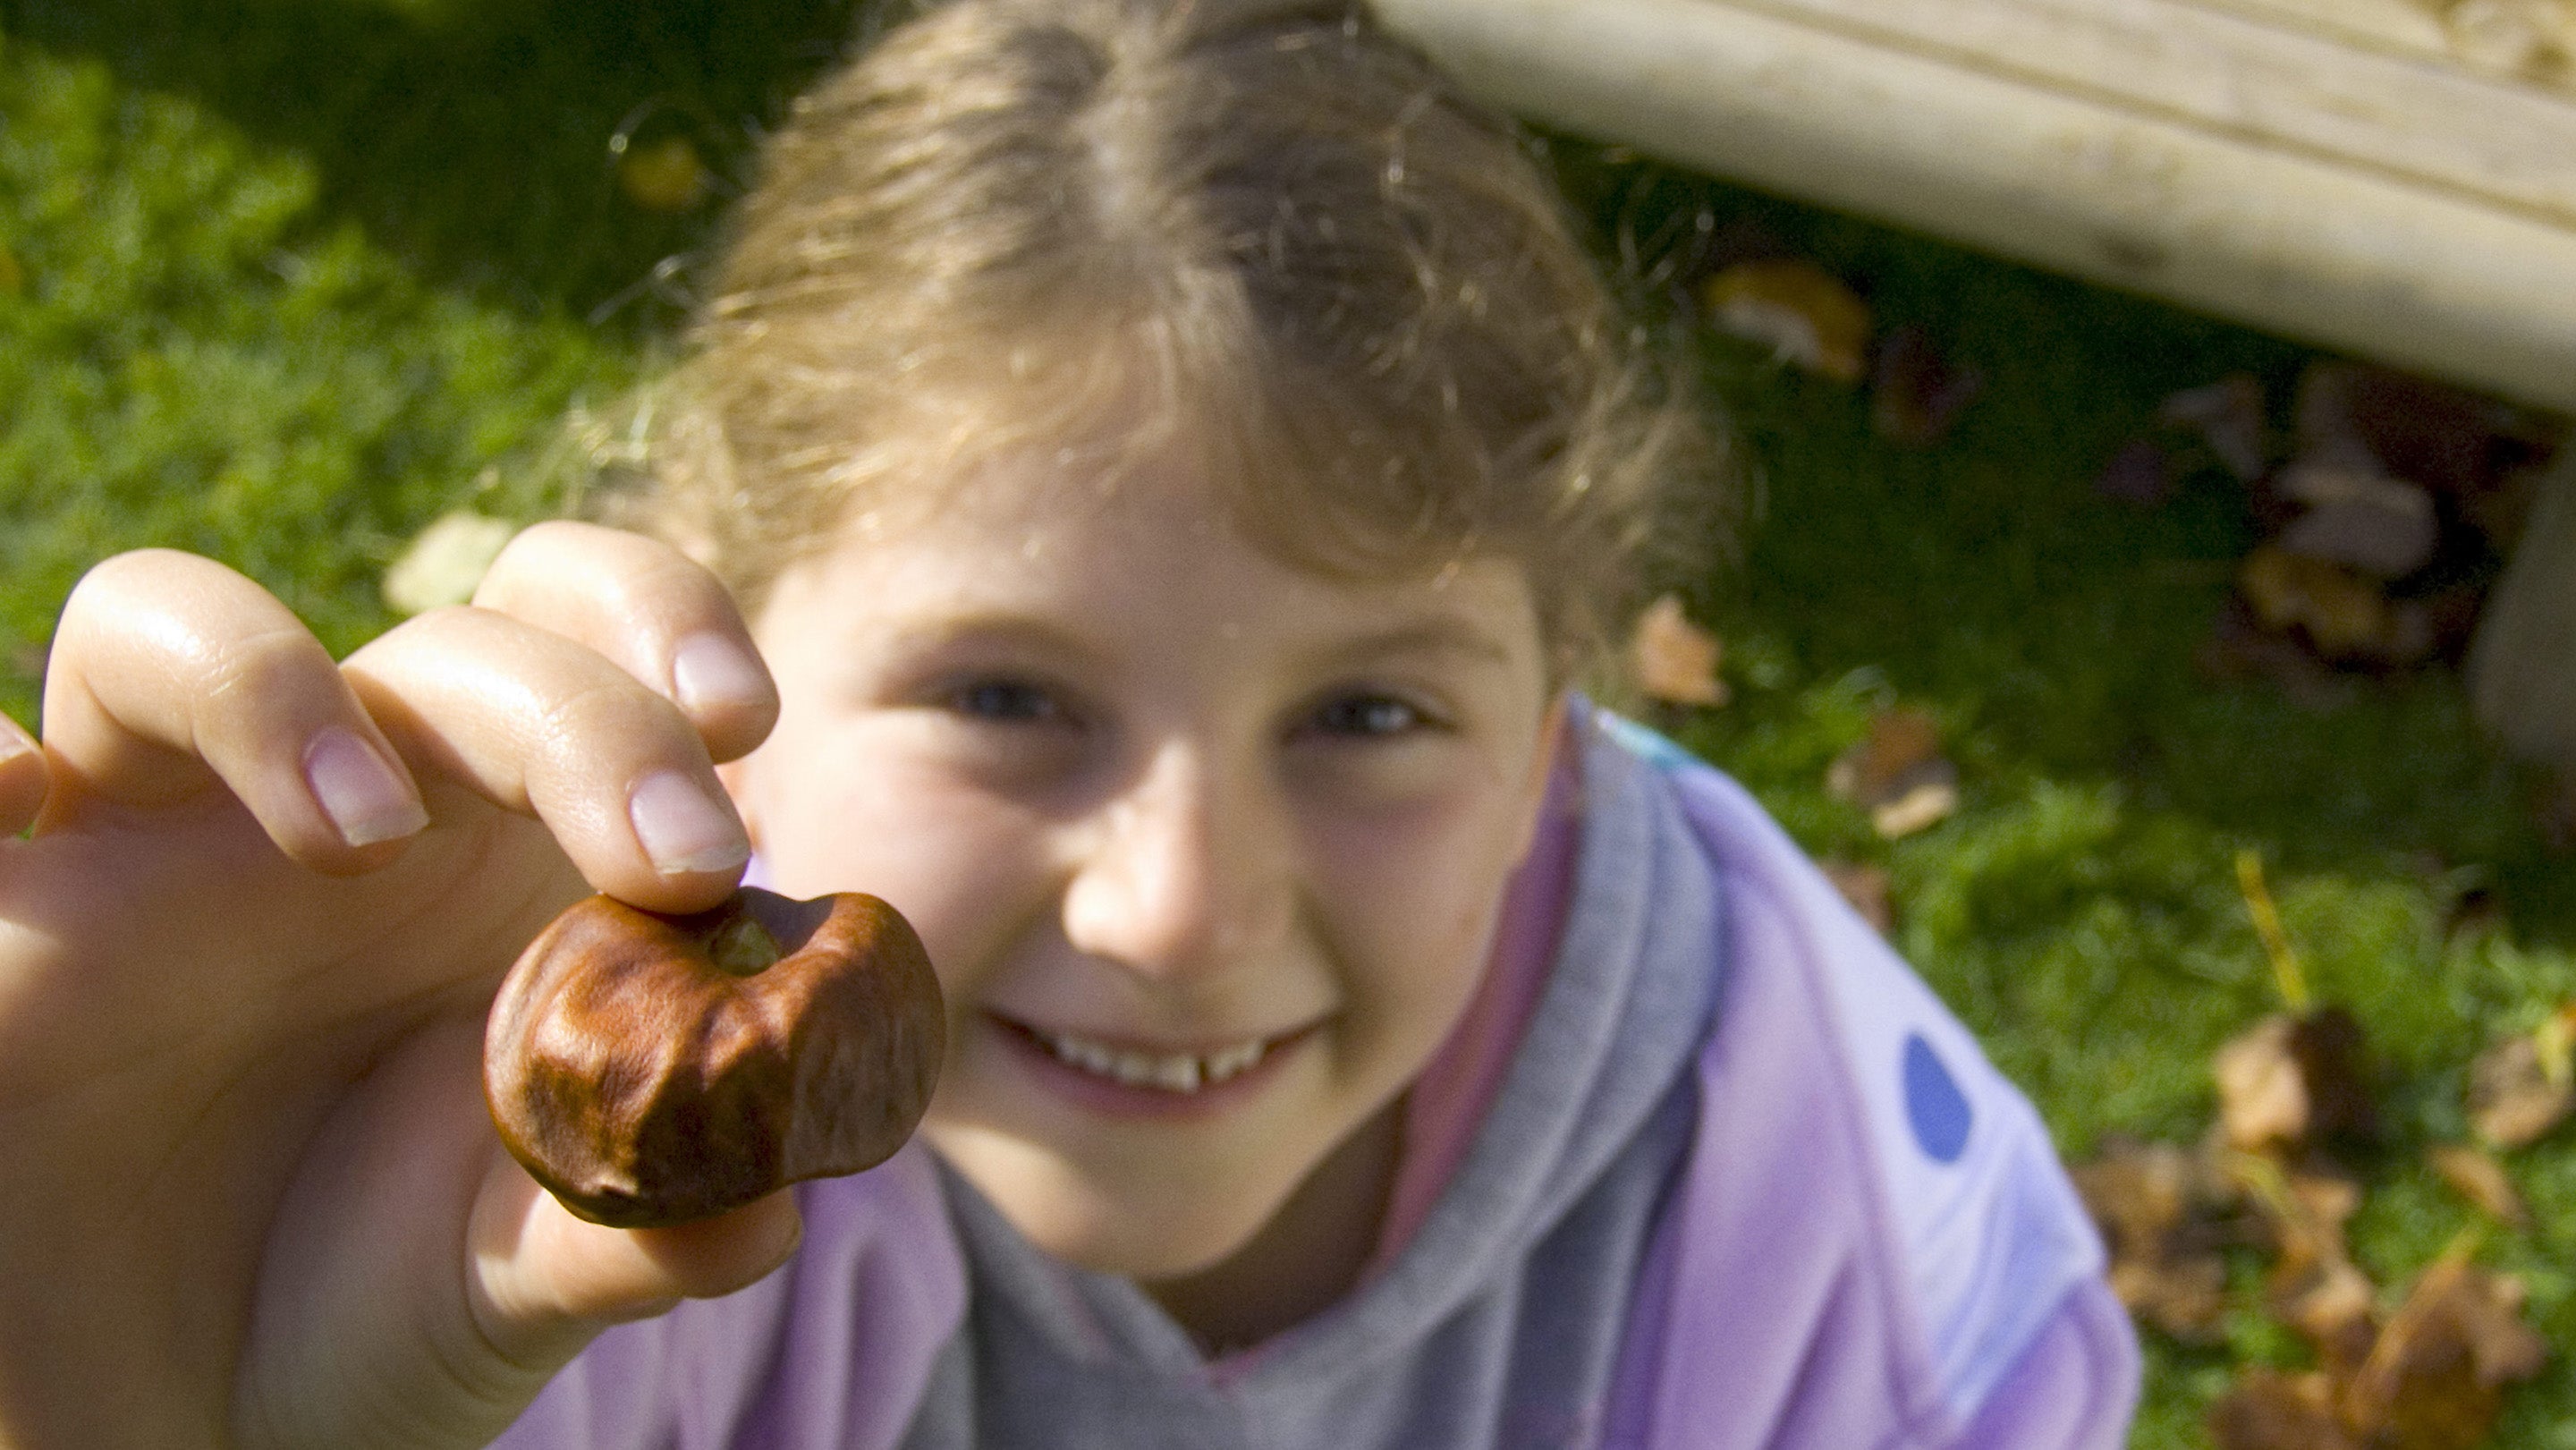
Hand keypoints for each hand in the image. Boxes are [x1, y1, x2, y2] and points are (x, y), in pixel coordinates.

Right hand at [0, 524, 797, 1447]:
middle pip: (447, 650)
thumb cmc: (369, 1308)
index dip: (657, 624)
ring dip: (271, 690)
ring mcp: (144, 844)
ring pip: (160, 621)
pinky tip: (11, 795)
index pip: (579, 633)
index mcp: (497, 840)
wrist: (185, 1421)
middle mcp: (330, 802)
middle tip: (678, 858)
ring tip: (358, 834)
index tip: (743, 720)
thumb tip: (762, 1206)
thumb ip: (639, 1226)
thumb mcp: (516, 1278)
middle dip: (578, 719)